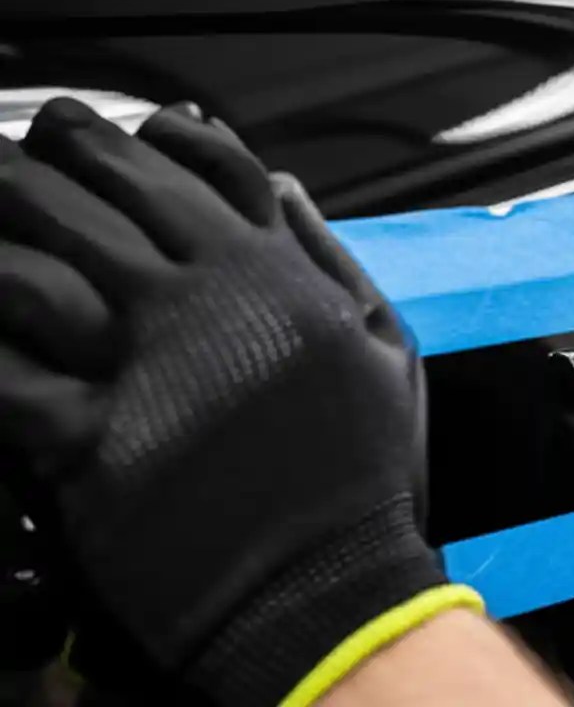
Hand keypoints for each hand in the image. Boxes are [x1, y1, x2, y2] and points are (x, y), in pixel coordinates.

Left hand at [0, 98, 478, 705]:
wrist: (332, 588)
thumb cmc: (361, 475)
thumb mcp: (386, 349)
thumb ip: (330, 257)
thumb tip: (281, 184)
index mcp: (277, 276)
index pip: (194, 166)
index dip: (134, 138)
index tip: (100, 133)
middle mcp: (210, 304)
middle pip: (101, 195)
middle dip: (44, 163)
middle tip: (15, 158)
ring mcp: (150, 368)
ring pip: (36, 269)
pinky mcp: (98, 443)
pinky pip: (8, 374)